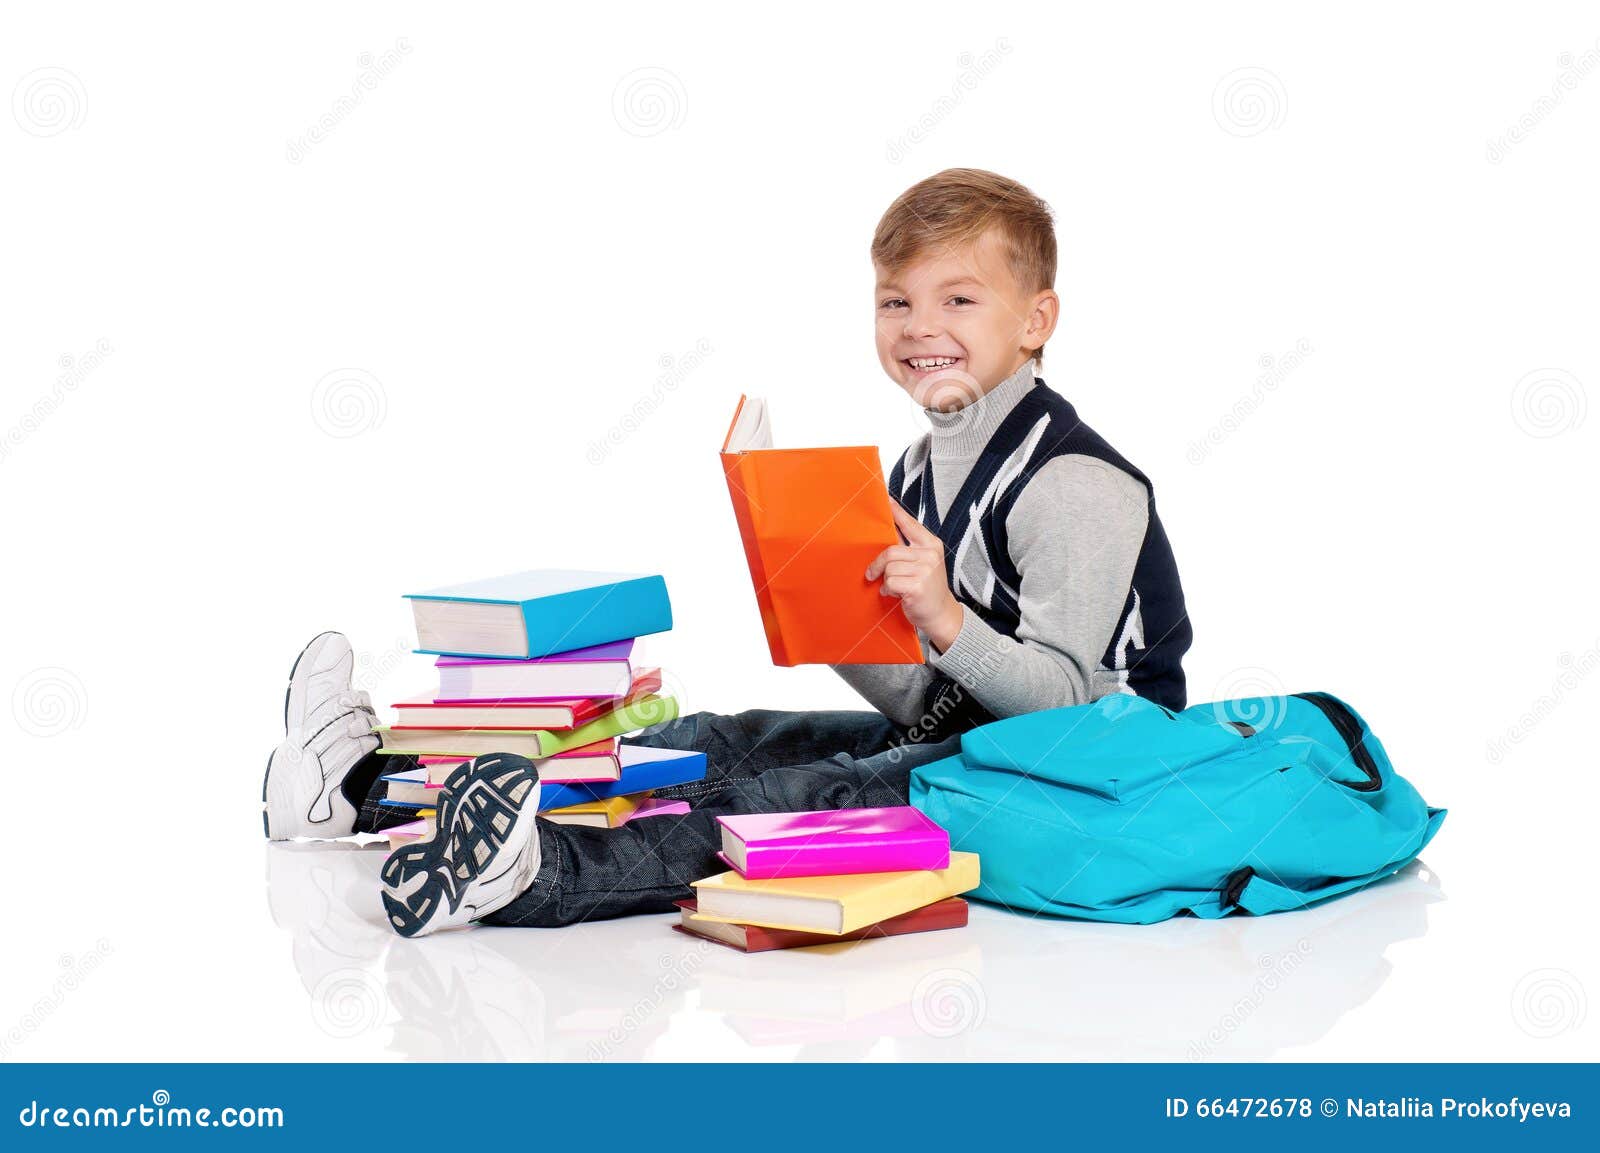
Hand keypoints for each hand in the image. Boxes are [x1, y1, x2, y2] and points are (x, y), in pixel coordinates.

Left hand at [866, 501, 965, 652]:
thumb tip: (886, 532)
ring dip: (885, 580)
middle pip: (890, 550)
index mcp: (931, 544)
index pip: (910, 524)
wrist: (940, 614)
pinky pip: (890, 582)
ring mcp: (925, 570)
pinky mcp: (917, 586)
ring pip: (889, 568)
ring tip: (893, 587)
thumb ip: (908, 548)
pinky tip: (895, 595)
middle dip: (878, 564)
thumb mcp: (923, 563)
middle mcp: (930, 555)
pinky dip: (888, 590)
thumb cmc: (927, 587)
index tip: (885, 499)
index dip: (896, 512)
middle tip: (873, 574)